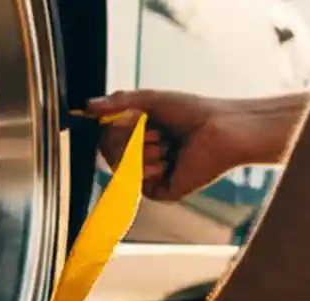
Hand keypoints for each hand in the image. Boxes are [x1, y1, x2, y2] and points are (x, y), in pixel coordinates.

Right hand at [87, 90, 269, 201]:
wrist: (221, 129)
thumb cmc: (193, 111)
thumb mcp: (150, 101)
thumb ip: (118, 102)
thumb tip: (88, 107)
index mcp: (142, 136)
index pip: (108, 140)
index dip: (112, 131)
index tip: (129, 119)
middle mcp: (146, 156)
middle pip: (111, 155)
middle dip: (127, 140)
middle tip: (155, 132)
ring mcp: (154, 176)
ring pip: (122, 170)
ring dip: (140, 152)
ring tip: (166, 144)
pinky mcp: (163, 192)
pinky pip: (138, 185)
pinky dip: (147, 170)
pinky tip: (166, 161)